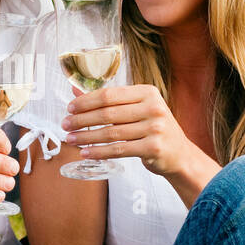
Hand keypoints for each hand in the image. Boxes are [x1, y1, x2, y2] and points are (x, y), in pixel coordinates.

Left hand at [60, 83, 194, 177]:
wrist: (179, 154)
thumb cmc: (153, 128)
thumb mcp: (136, 109)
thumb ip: (109, 100)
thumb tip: (75, 91)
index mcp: (147, 92)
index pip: (109, 94)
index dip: (86, 101)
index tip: (69, 108)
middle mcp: (153, 108)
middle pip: (108, 113)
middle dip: (82, 120)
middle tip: (65, 124)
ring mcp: (155, 128)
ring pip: (111, 133)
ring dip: (86, 137)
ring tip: (70, 139)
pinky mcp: (153, 148)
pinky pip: (118, 150)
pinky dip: (99, 152)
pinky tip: (85, 153)